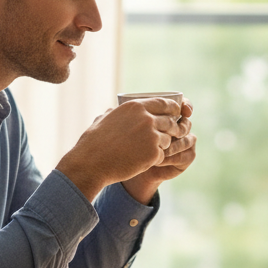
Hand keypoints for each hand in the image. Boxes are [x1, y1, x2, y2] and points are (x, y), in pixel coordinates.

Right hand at [56, 97, 193, 201]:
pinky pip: (162, 155)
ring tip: (145, 151)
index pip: (165, 103)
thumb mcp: (103, 120)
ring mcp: (152, 135)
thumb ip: (114, 113)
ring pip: (168, 140)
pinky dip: (155, 159)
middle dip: (171, 129)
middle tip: (168, 136)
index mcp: (136, 107)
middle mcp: (147, 118)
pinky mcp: (153, 153)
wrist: (91, 163)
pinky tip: (142, 161)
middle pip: (170, 122)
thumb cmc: (93, 142)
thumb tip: (114, 109)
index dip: (173, 109)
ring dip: (161, 146)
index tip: (176, 114)